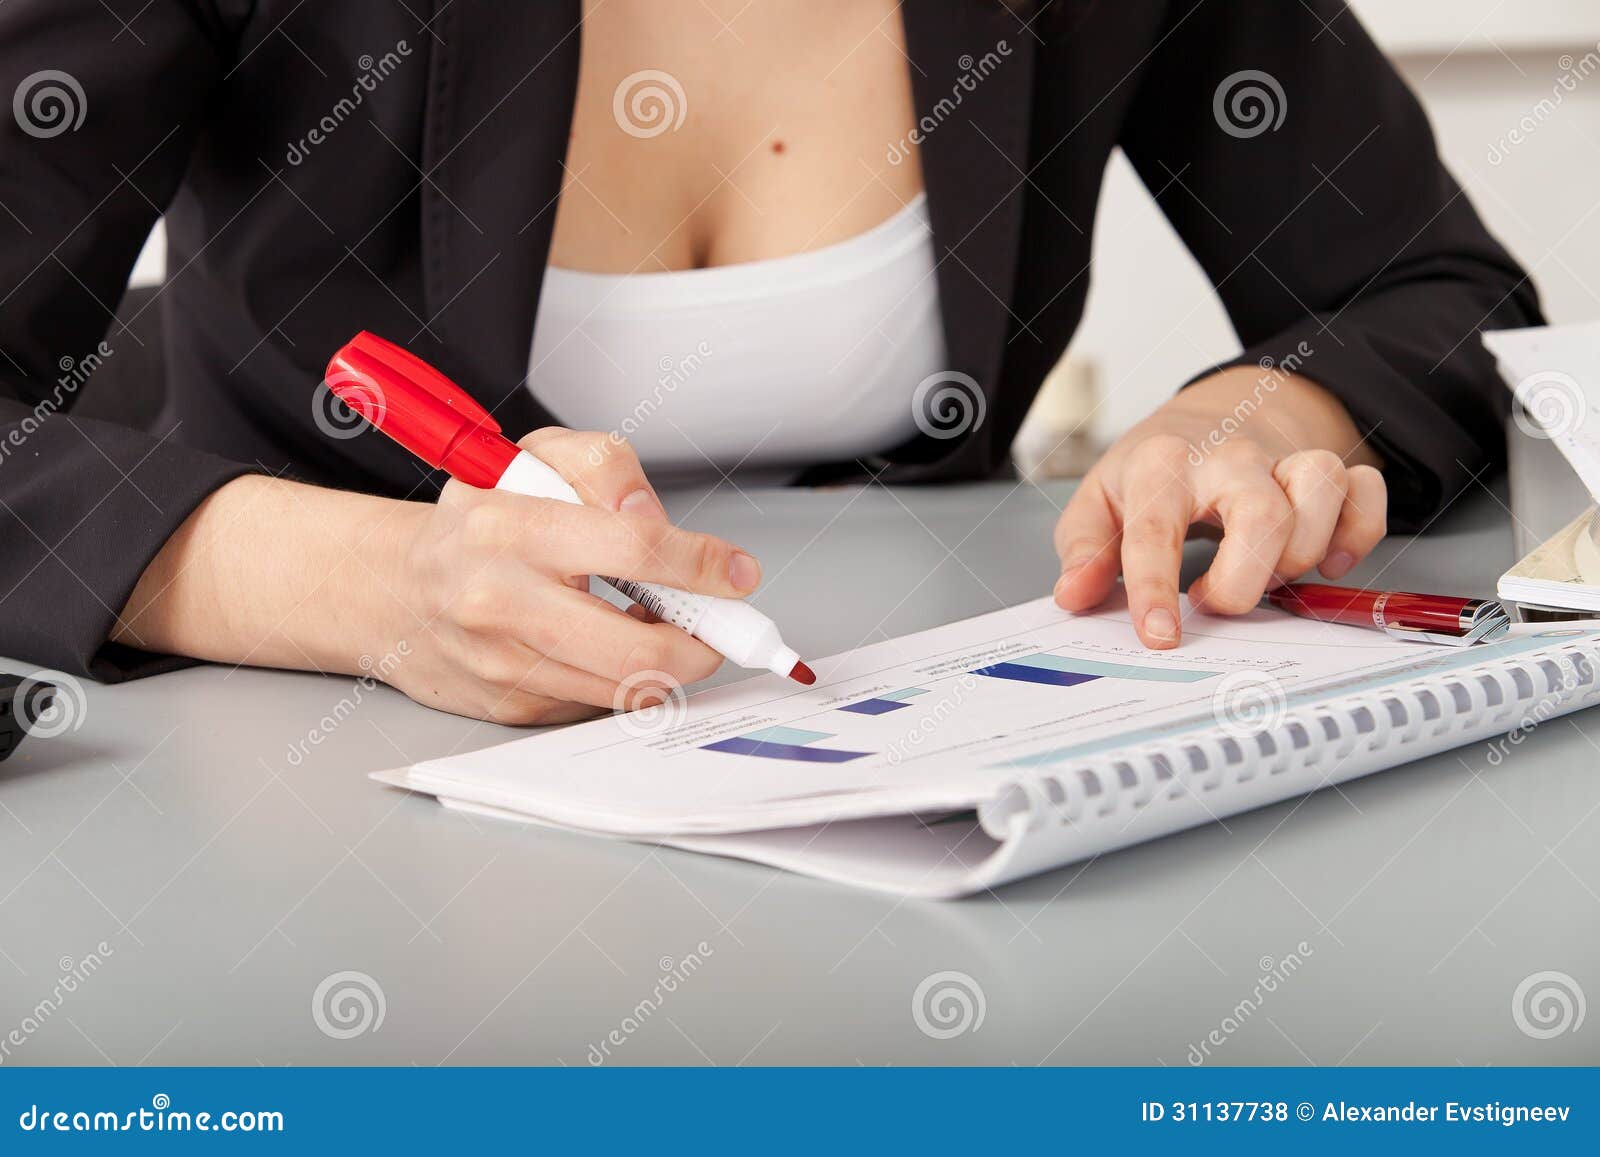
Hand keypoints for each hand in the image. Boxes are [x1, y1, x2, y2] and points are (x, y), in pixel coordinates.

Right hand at [382, 428, 761, 722]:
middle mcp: (499, 602)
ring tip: (663, 629)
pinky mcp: (510, 707)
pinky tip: (612, 648)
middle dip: (701, 644)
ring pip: (626, 688)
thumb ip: (605, 466)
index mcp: (508, 527)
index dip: (700, 564)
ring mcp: (503, 664)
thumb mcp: (535, 459)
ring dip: (668, 665)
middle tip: (718, 626)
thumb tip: (655, 517)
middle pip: (637, 651)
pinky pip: (598, 704)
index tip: (736, 572)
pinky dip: (625, 680)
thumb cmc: (479, 522)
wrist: (396, 590)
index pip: (632, 547)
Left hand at [1052, 368, 1386, 648]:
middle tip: (1211, 599)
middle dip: (1243, 581)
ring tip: (1263, 571)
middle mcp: (1229, 457)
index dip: (1156, 588)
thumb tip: (1075, 595)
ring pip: (1321, 493)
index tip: (1160, 636)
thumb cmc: (1154, 470)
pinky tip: (1328, 559)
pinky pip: (1367, 493)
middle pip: (1263, 517)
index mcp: (1162, 464)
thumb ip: (1084, 550)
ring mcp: (1284, 459)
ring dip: (1301, 552)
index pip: (1158, 529)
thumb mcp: (1100, 502)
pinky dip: (1358, 532)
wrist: (1212, 416)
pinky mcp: (1331, 466)